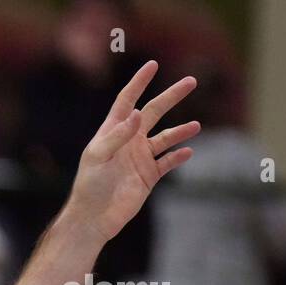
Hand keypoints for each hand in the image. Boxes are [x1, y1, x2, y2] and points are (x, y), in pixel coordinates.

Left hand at [62, 61, 198, 243]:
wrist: (93, 219)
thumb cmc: (89, 186)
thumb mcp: (98, 157)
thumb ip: (117, 135)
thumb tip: (136, 112)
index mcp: (112, 132)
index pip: (127, 100)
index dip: (139, 82)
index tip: (152, 65)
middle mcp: (128, 141)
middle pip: (153, 112)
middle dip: (171, 97)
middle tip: (191, 81)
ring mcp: (139, 158)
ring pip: (165, 137)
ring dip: (181, 130)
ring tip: (195, 125)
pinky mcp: (148, 176)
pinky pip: (168, 162)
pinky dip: (178, 156)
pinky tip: (187, 151)